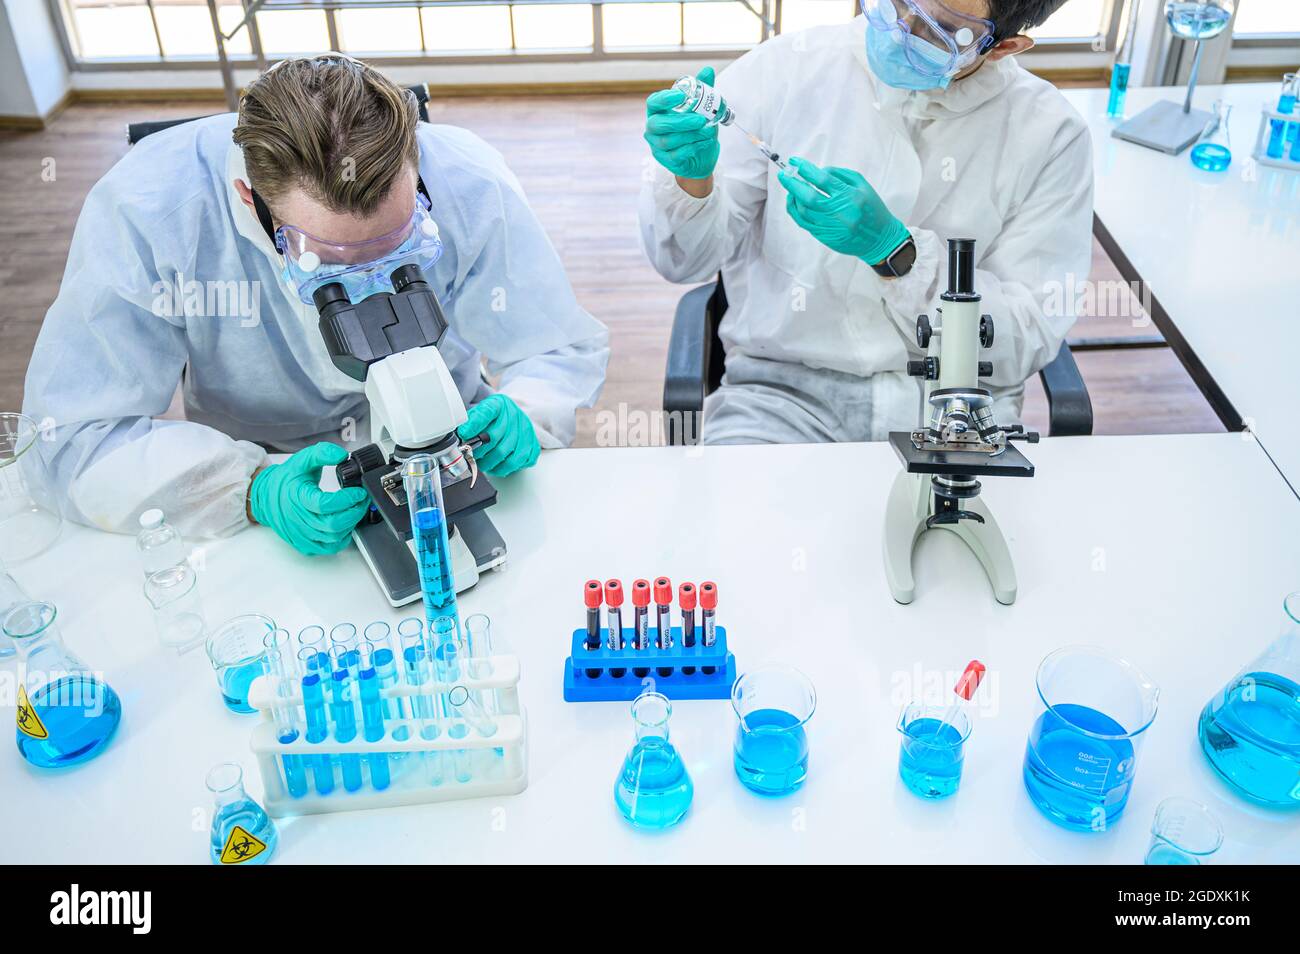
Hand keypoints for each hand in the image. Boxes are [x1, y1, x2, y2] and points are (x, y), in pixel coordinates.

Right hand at [248, 442, 368, 554]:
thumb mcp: (302, 460)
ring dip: (350, 524)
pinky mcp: (304, 544)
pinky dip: (341, 538)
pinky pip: (328, 547)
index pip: (325, 504)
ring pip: (333, 537)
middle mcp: (298, 519)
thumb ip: (322, 454)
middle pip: (333, 524)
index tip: (359, 492)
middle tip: (362, 501)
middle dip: (354, 512)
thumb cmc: (285, 480)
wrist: (266, 497)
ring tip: (355, 510)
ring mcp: (301, 534)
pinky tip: (345, 525)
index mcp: (297, 497)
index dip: (347, 499)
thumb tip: (341, 456)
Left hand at [458, 394, 539, 476]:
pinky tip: (498, 466)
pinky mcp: (533, 444)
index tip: (464, 434)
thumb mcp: (479, 413)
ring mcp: (526, 430)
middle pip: (494, 438)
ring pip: (506, 454)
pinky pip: (520, 462)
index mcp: (498, 404)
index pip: (486, 412)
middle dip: (478, 451)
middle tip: (471, 456)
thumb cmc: (493, 419)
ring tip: (483, 464)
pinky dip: (506, 468)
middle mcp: (514, 415)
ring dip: (491, 464)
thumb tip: (463, 435)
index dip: (474, 425)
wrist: (513, 419)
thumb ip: (470, 422)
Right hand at [644, 67, 720, 181]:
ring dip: (691, 135)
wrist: (701, 157)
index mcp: (658, 111)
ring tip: (708, 131)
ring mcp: (657, 146)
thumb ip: (703, 91)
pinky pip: (677, 154)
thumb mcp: (702, 109)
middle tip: (701, 119)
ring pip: (669, 140)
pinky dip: (693, 148)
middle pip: (659, 124)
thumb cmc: (696, 129)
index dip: (664, 99)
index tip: (681, 95)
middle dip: (681, 121)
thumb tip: (708, 70)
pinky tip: (704, 143)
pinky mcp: (665, 160)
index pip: (653, 103)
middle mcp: (653, 128)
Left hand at [778, 157, 910, 265]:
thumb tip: (818, 171)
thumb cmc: (871, 209)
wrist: (880, 239)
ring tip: (791, 187)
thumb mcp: (863, 186)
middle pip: (808, 197)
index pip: (823, 179)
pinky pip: (804, 222)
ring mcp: (830, 226)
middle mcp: (839, 212)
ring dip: (794, 197)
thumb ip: (840, 175)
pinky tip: (794, 202)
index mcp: (850, 196)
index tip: (794, 162)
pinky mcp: (824, 236)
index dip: (805, 169)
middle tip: (783, 175)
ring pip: (803, 211)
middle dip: (793, 184)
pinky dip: (796, 211)